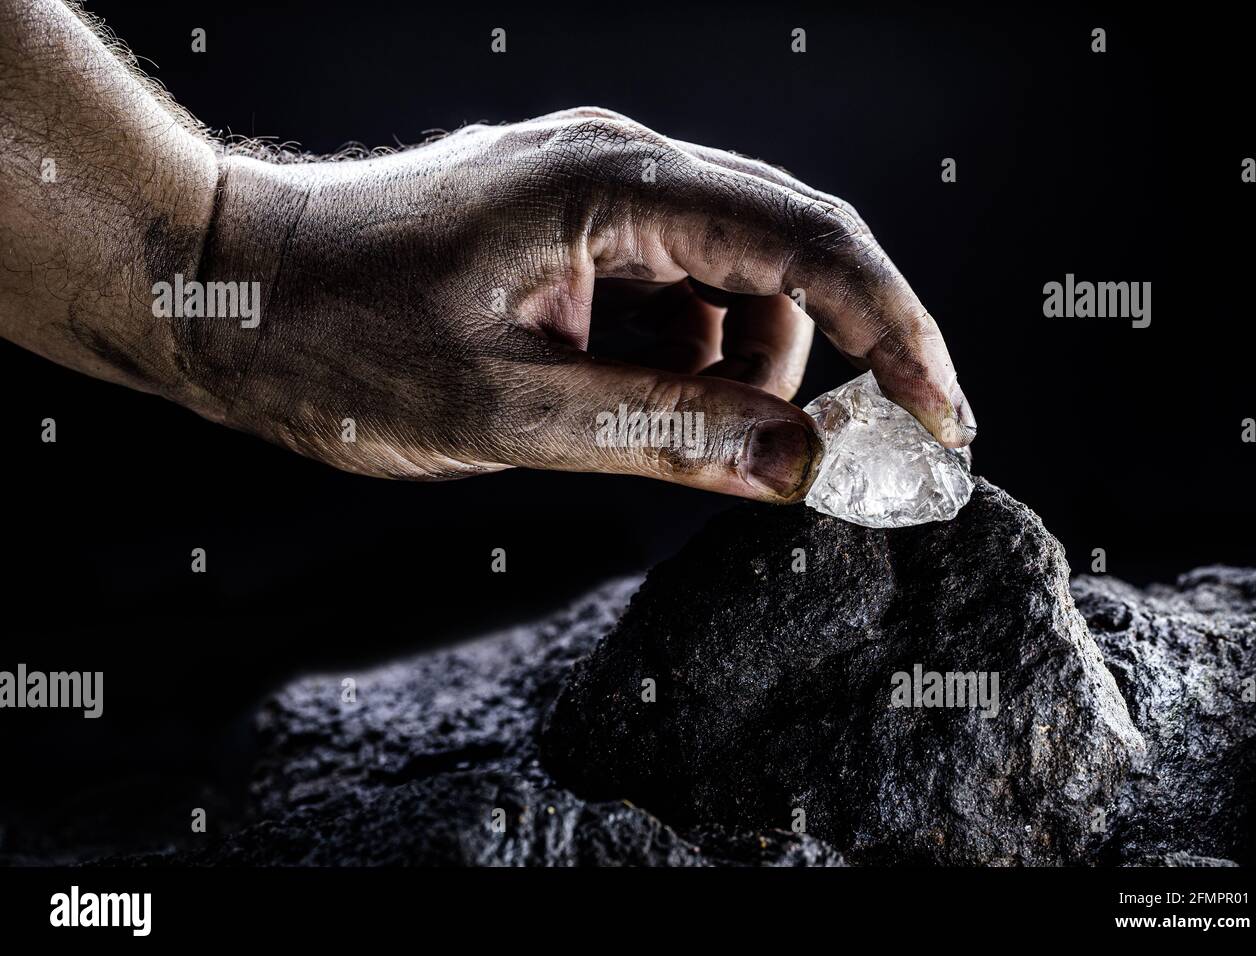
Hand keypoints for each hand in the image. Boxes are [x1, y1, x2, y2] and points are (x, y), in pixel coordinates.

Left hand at [175, 108, 973, 501]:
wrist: (225, 292)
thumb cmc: (338, 344)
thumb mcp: (511, 412)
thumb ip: (667, 437)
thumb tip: (799, 468)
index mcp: (611, 188)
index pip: (806, 245)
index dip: (893, 333)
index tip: (942, 420)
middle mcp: (619, 167)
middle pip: (790, 249)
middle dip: (833, 357)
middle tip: (844, 457)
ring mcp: (595, 194)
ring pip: (734, 281)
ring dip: (740, 372)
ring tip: (676, 439)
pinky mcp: (573, 231)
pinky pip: (673, 294)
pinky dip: (683, 362)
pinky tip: (627, 404)